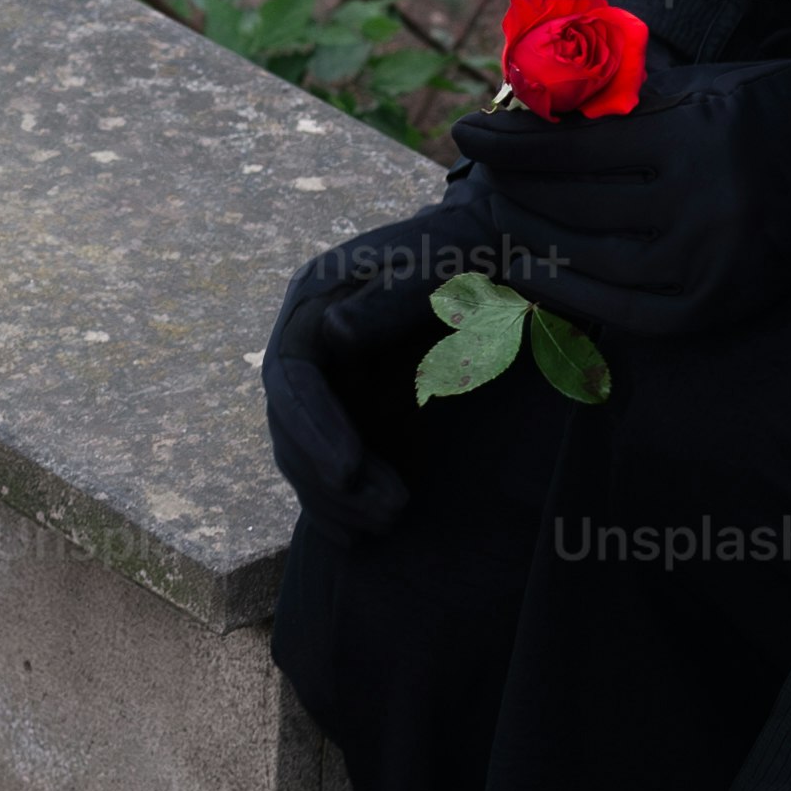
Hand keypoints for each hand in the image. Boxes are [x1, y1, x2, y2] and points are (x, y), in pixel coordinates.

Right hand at [262, 177, 505, 535]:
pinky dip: (338, 503)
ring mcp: (327, 378)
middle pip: (292, 423)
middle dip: (329, 477)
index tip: (348, 471)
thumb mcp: (444, 267)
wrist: (499, 253)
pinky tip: (358, 537)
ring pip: (306, 451)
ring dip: (337, 497)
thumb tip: (335, 335)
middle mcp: (310, 341)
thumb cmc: (473, 254)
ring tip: (387, 522)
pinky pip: (328, 463)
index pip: (292, 375)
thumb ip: (395, 297)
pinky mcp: (350, 409)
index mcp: (317, 299)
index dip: (311, 427)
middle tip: (386, 512)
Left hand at [452, 55, 790, 340]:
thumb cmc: (775, 104)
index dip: (513, 142)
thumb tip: (533, 98)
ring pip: (591, 258)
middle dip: (514, 189)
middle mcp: (703, 203)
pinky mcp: (718, 304)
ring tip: (494, 217)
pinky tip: (529, 269)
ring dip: (529, 238)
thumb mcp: (702, 80)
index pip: (577, 145)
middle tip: (478, 176)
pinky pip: (622, 309)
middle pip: (577, 204)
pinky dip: (569, 291)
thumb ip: (622, 92)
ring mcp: (712, 261)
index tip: (466, 133)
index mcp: (698, 133)